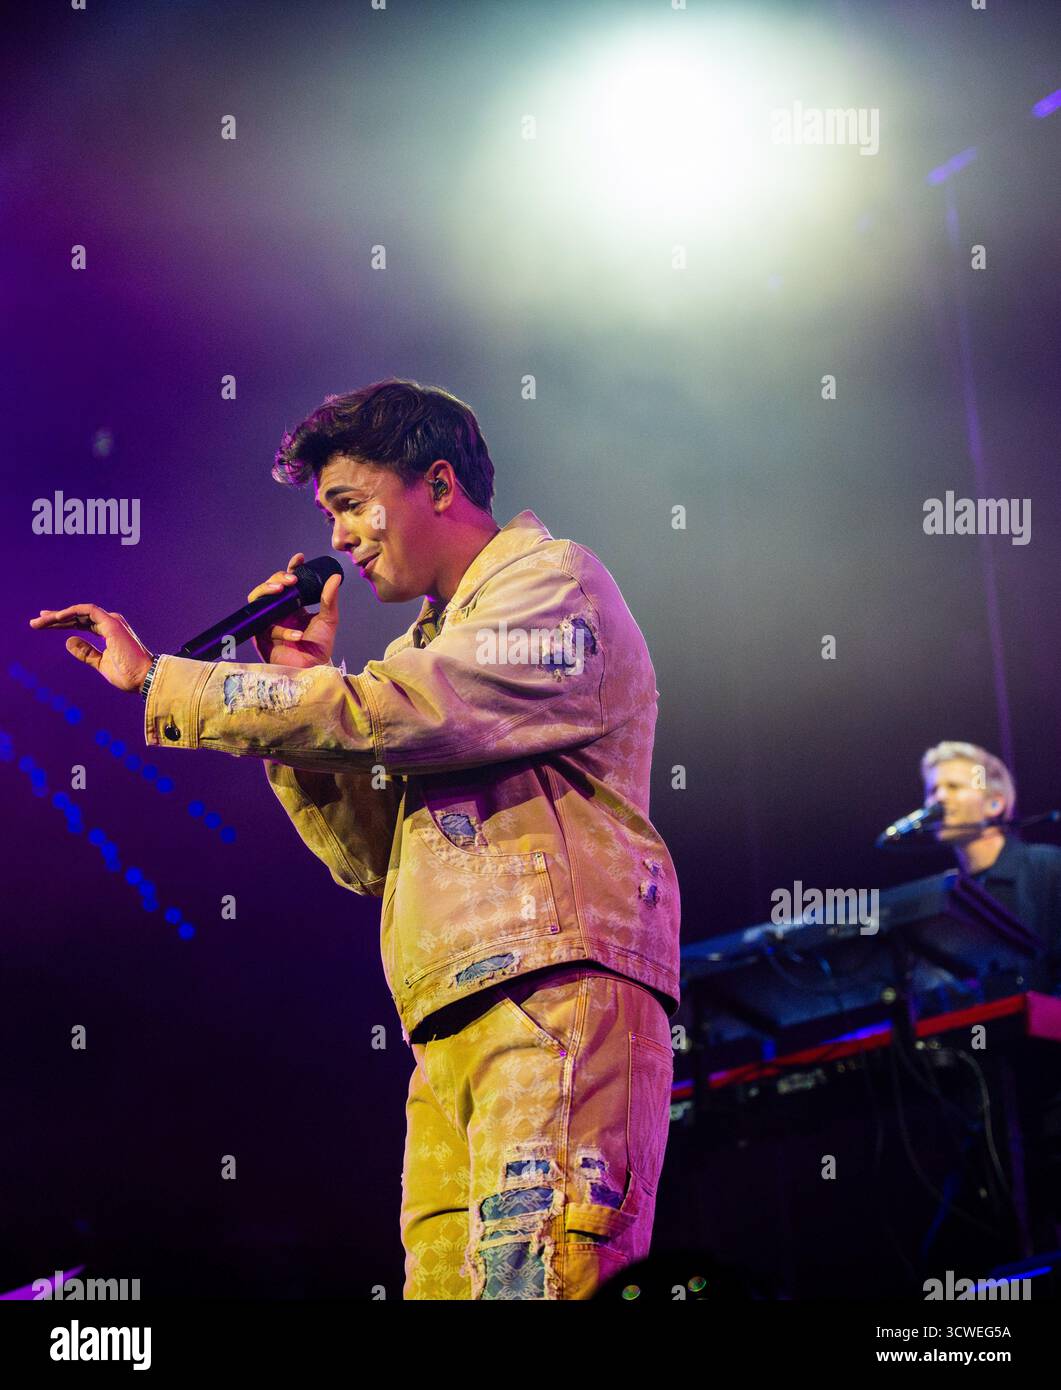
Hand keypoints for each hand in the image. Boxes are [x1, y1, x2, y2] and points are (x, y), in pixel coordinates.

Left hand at [28, 604, 153, 692]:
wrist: (144, 679)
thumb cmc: (128, 675)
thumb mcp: (101, 664)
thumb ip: (86, 652)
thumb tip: (68, 641)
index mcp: (110, 632)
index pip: (82, 623)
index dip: (62, 623)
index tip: (45, 625)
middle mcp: (110, 623)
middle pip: (77, 616)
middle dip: (55, 618)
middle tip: (35, 622)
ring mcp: (111, 622)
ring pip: (79, 612)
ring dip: (58, 615)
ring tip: (40, 622)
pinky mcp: (111, 623)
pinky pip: (86, 611)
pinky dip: (70, 612)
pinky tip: (56, 618)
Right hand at [248, 552, 341, 667]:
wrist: (313, 669)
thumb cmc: (318, 647)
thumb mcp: (328, 620)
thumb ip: (329, 599)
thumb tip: (335, 577)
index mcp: (292, 605)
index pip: (288, 582)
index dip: (290, 569)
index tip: (299, 558)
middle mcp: (277, 611)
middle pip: (268, 587)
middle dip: (277, 578)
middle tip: (291, 579)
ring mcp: (267, 622)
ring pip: (257, 601)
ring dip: (267, 592)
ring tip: (281, 590)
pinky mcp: (260, 637)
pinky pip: (265, 628)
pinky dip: (282, 630)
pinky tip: (297, 634)